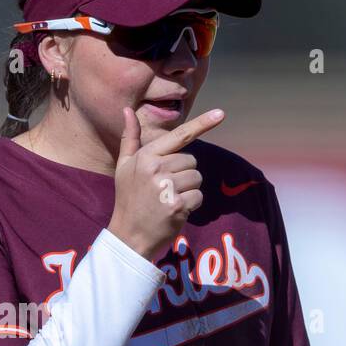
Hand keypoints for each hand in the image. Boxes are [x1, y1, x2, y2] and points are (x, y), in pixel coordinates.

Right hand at [108, 106, 224, 260]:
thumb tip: (127, 109)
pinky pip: (198, 196)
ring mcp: (167, 188)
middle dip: (184, 174)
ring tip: (168, 200)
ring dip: (188, 190)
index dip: (202, 123)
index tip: (221, 113)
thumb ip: (129, 138)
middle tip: (164, 190)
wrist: (128, 236)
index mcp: (146, 156)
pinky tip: (174, 211)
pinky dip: (191, 205)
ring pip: (197, 178)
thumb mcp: (124, 166)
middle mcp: (156, 169)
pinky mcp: (177, 205)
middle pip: (191, 161)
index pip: (179, 136)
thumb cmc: (128, 199)